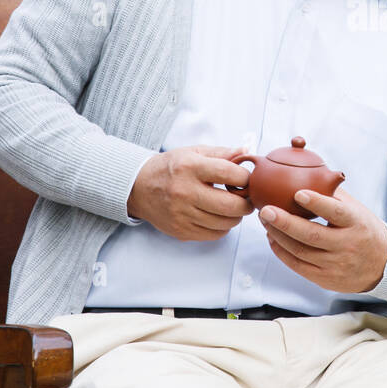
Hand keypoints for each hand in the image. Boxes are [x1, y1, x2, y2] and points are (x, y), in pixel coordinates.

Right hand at [126, 145, 253, 241]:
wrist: (139, 187)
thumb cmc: (170, 168)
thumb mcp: (193, 152)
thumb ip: (221, 153)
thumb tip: (246, 153)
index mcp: (190, 167)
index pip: (229, 174)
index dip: (245, 178)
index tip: (246, 179)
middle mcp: (185, 192)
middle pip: (231, 205)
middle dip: (247, 203)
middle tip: (247, 198)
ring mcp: (182, 214)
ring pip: (225, 223)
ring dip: (236, 216)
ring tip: (232, 207)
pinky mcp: (181, 230)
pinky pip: (214, 235)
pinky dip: (222, 227)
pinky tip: (218, 216)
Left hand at [259, 187, 386, 292]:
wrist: (382, 264)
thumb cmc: (363, 229)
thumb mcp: (356, 210)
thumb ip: (333, 194)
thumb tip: (306, 171)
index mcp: (356, 223)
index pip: (335, 212)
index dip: (317, 203)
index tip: (298, 193)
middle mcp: (347, 245)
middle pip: (312, 235)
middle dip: (285, 222)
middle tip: (266, 210)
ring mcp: (336, 264)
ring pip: (300, 251)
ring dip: (278, 236)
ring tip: (266, 221)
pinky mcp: (325, 279)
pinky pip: (298, 266)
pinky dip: (281, 252)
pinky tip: (272, 238)